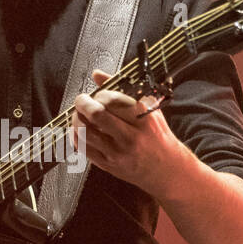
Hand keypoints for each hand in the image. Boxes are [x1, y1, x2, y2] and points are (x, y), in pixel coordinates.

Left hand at [71, 69, 186, 197]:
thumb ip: (122, 90)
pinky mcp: (109, 166)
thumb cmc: (157, 136)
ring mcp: (118, 153)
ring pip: (86, 132)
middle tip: (81, 100)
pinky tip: (79, 130)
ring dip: (77, 119)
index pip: (113, 99)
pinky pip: (84, 149)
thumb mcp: (148, 109)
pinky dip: (77, 136)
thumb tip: (97, 75)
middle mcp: (131, 137)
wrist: (166, 169)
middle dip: (82, 103)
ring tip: (79, 114)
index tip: (97, 94)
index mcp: (143, 119)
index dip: (99, 94)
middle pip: (97, 114)